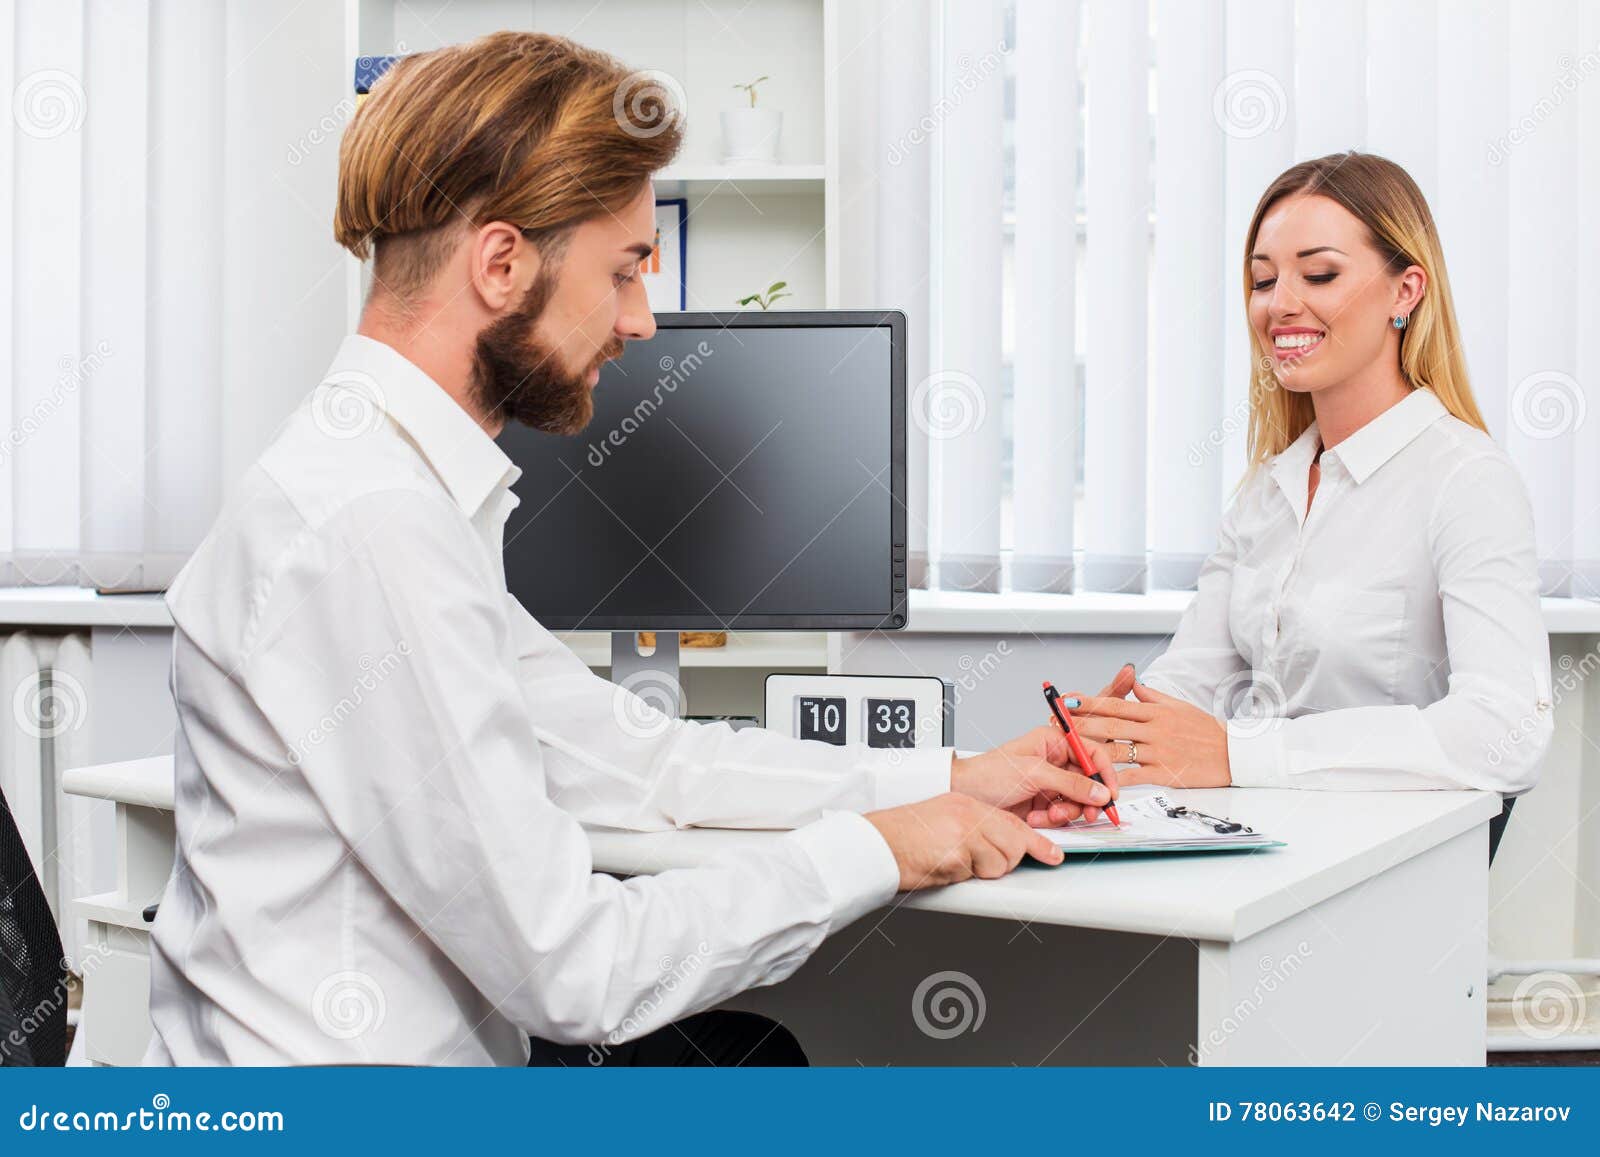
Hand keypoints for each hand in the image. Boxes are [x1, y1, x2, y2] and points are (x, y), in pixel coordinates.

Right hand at [865, 792, 1063, 889]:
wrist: (877, 844)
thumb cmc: (904, 836)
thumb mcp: (944, 820)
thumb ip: (975, 829)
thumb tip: (1002, 847)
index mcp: (967, 804)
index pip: (1013, 823)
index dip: (1036, 843)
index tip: (1053, 855)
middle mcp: (969, 815)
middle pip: (1014, 845)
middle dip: (1002, 861)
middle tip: (975, 861)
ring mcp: (965, 833)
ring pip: (1000, 864)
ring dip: (981, 871)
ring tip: (953, 862)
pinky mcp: (958, 854)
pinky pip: (977, 875)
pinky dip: (961, 877)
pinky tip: (943, 865)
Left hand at [951, 725, 1117, 827]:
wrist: (964, 795)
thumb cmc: (988, 774)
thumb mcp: (1033, 774)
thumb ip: (1070, 783)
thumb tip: (1100, 791)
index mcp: (1053, 742)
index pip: (1092, 753)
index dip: (1105, 773)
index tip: (1111, 793)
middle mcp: (1054, 761)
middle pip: (1088, 782)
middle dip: (1086, 799)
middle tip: (1087, 813)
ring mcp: (1049, 784)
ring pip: (1077, 802)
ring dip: (1066, 812)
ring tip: (1049, 815)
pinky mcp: (1042, 803)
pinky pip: (1062, 814)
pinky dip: (1053, 820)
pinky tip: (1036, 818)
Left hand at [1065, 680, 1231, 787]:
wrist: (1234, 753)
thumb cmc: (1206, 730)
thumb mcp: (1179, 706)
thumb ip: (1152, 696)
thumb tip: (1132, 681)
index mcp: (1156, 711)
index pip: (1116, 704)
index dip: (1090, 702)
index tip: (1067, 701)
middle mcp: (1155, 729)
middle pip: (1111, 725)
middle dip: (1081, 724)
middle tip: (1055, 723)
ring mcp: (1160, 751)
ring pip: (1118, 751)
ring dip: (1091, 752)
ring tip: (1066, 752)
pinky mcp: (1165, 773)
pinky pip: (1135, 776)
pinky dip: (1115, 780)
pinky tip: (1096, 781)